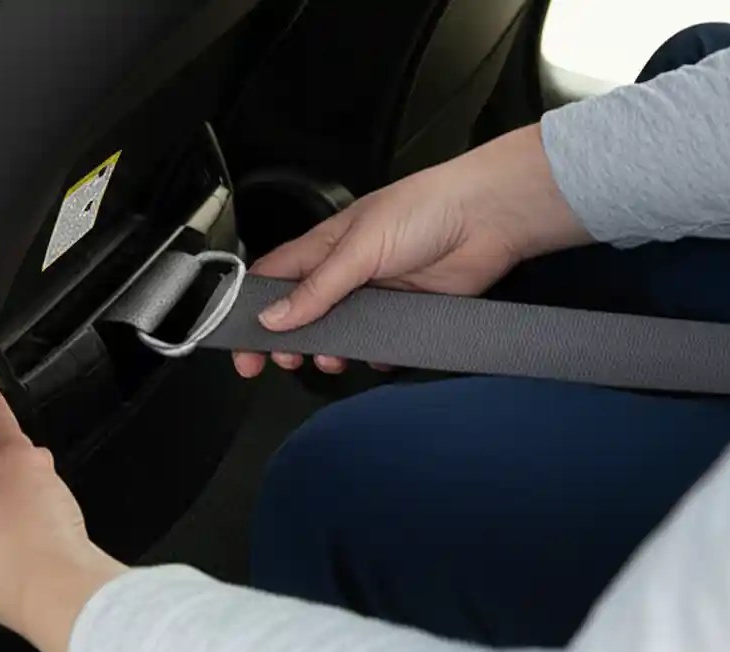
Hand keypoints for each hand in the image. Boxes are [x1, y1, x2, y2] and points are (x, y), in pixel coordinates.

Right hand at [233, 124, 589, 377]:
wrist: (488, 217)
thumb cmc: (422, 211)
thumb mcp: (359, 248)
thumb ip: (316, 288)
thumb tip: (271, 319)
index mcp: (324, 247)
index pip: (272, 280)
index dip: (250, 311)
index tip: (240, 345)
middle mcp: (346, 271)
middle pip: (303, 314)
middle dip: (288, 341)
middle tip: (283, 364)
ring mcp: (377, 293)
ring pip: (340, 333)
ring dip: (330, 351)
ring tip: (332, 361)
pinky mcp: (408, 312)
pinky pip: (384, 343)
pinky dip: (377, 355)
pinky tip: (378, 358)